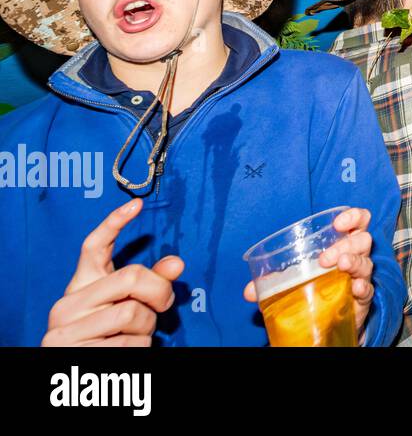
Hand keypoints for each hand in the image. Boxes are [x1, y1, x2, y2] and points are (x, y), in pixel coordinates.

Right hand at [43, 198, 184, 346]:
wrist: (78, 373)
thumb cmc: (107, 335)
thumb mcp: (125, 305)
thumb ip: (149, 283)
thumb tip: (177, 263)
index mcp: (80, 287)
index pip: (92, 247)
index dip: (114, 223)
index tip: (136, 204)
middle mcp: (67, 304)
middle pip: (131, 277)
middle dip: (159, 291)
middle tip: (163, 305)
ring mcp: (66, 331)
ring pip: (133, 313)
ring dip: (148, 327)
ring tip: (136, 334)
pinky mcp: (75, 354)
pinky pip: (130, 344)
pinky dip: (140, 349)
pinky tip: (127, 351)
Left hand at [243, 207, 375, 339]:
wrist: (329, 320)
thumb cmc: (316, 287)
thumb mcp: (294, 280)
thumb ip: (274, 282)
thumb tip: (248, 291)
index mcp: (343, 243)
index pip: (359, 221)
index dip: (353, 217)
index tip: (338, 223)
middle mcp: (357, 256)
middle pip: (362, 240)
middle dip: (345, 245)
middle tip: (324, 259)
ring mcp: (361, 277)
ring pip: (366, 262)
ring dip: (355, 262)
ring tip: (341, 266)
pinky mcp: (363, 298)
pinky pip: (368, 289)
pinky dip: (363, 287)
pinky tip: (354, 288)